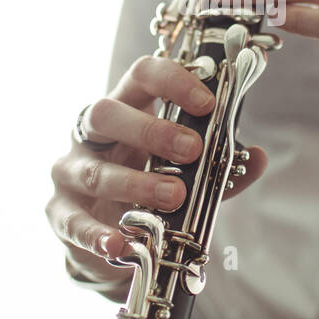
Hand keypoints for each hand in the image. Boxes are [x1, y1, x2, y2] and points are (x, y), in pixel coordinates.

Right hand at [46, 55, 268, 297]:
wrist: (110, 239)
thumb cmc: (147, 188)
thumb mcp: (185, 173)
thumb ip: (219, 168)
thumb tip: (258, 159)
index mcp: (126, 110)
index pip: (140, 76)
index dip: (172, 81)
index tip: (207, 103)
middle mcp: (91, 135)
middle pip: (107, 114)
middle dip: (151, 130)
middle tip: (193, 150)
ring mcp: (70, 171)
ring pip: (95, 171)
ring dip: (136, 183)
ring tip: (173, 197)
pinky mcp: (59, 212)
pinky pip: (73, 222)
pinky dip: (97, 234)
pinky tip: (119, 243)